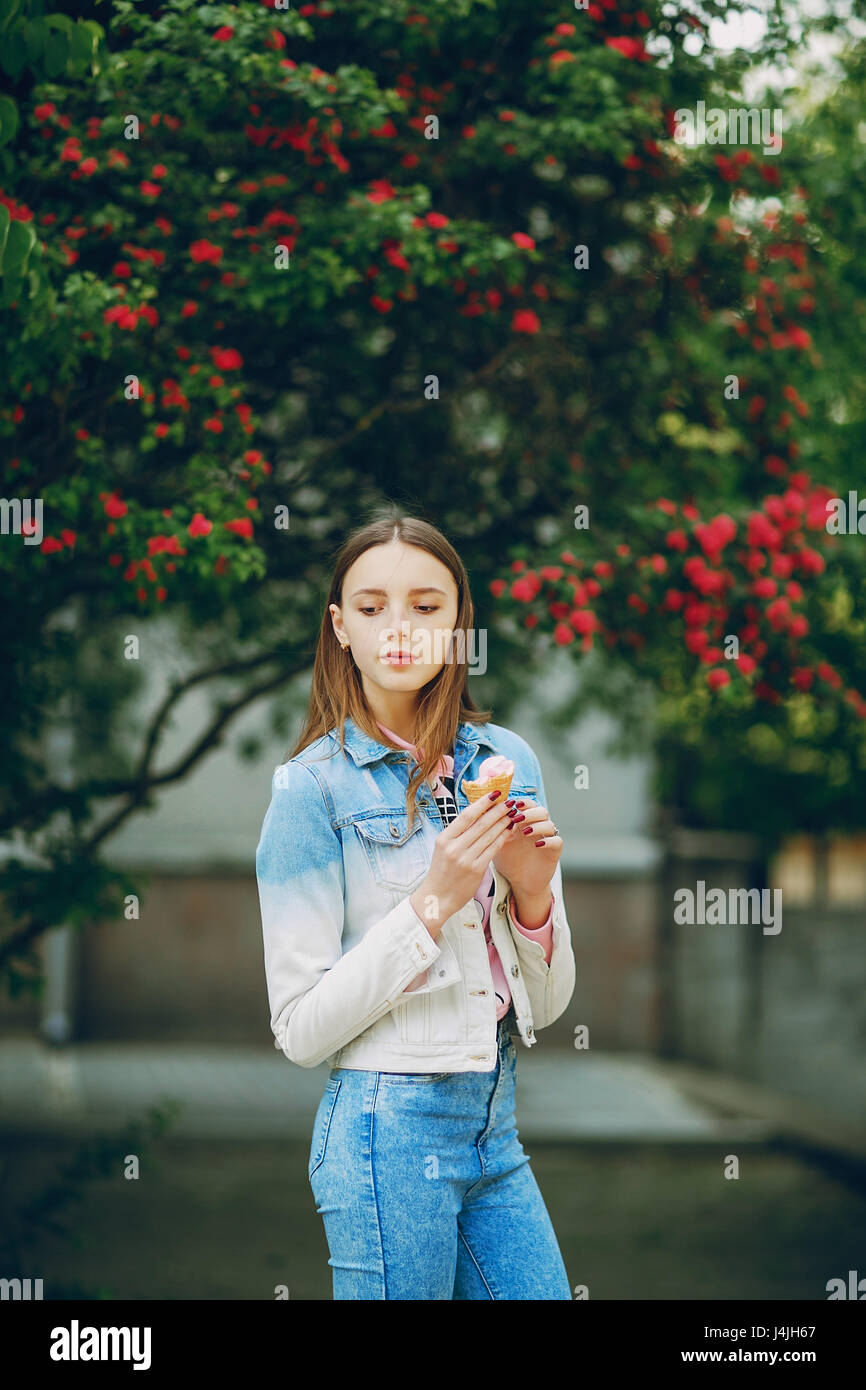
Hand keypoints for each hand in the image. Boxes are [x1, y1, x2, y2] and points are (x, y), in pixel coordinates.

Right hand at [409, 789, 511, 933]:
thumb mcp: (443, 848)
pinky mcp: (476, 869)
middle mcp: (454, 847)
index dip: (483, 803)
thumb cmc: (442, 871)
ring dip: (503, 822)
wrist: (437, 898)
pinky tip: (509, 831)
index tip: (495, 794)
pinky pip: (493, 849)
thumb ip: (458, 833)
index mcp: (444, 838)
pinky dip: (503, 838)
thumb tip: (477, 814)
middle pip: (480, 823)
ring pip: (489, 835)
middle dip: (497, 811)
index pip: (466, 815)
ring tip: (513, 814)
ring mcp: (465, 858)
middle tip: (509, 802)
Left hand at [492, 798, 561, 897]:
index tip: (510, 804)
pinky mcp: (554, 852)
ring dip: (538, 825)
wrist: (519, 882)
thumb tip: (478, 811)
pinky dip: (548, 840)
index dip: (520, 803)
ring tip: (525, 831)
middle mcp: (537, 828)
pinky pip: (557, 841)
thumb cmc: (507, 860)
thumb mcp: (497, 842)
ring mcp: (547, 839)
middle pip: (541, 810)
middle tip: (517, 817)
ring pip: (550, 824)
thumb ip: (493, 828)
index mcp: (524, 823)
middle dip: (530, 811)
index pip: (527, 805)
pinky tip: (537, 844)